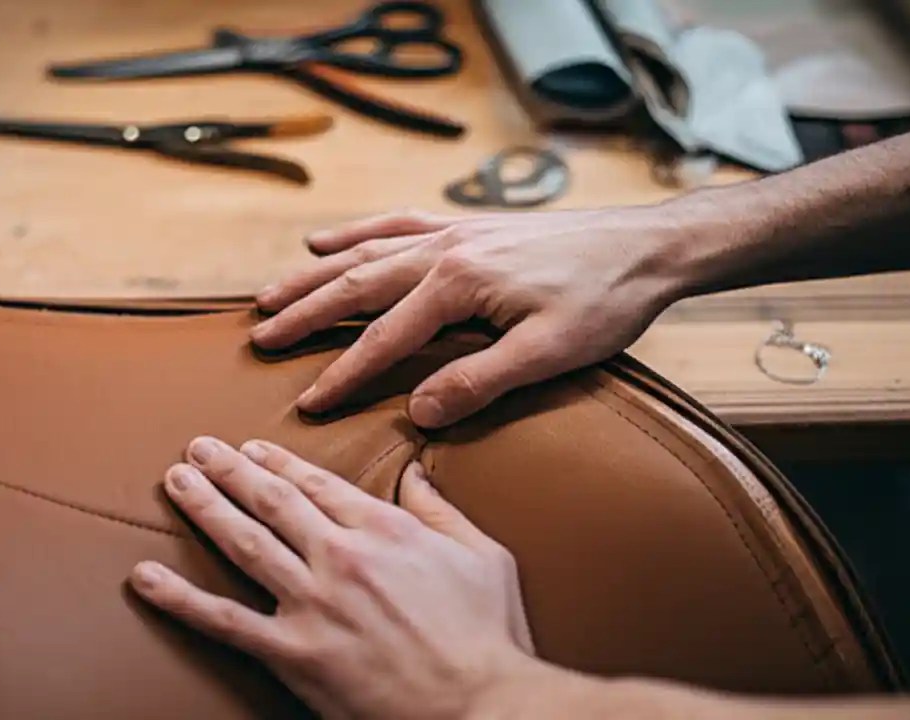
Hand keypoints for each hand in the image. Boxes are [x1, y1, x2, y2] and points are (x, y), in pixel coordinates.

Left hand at [130, 436, 538, 719]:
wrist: (482, 707)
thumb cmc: (488, 637)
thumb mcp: (484, 557)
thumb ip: (441, 510)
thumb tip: (416, 472)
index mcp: (384, 529)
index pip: (317, 483)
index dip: (277, 461)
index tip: (251, 448)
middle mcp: (340, 556)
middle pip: (272, 500)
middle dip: (229, 469)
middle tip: (196, 448)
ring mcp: (312, 603)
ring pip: (243, 543)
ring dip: (204, 508)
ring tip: (174, 482)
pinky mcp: (293, 653)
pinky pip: (224, 622)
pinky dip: (180, 599)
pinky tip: (145, 578)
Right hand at [250, 207, 692, 427]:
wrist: (649, 245)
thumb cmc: (605, 302)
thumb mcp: (549, 353)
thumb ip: (479, 382)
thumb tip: (418, 411)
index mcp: (459, 284)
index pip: (383, 338)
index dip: (342, 374)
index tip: (305, 404)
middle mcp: (445, 250)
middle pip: (357, 285)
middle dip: (305, 314)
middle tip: (260, 337)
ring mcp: (454, 232)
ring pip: (366, 252)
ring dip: (315, 274)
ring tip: (270, 293)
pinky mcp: (468, 226)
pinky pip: (397, 224)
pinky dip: (356, 232)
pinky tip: (327, 239)